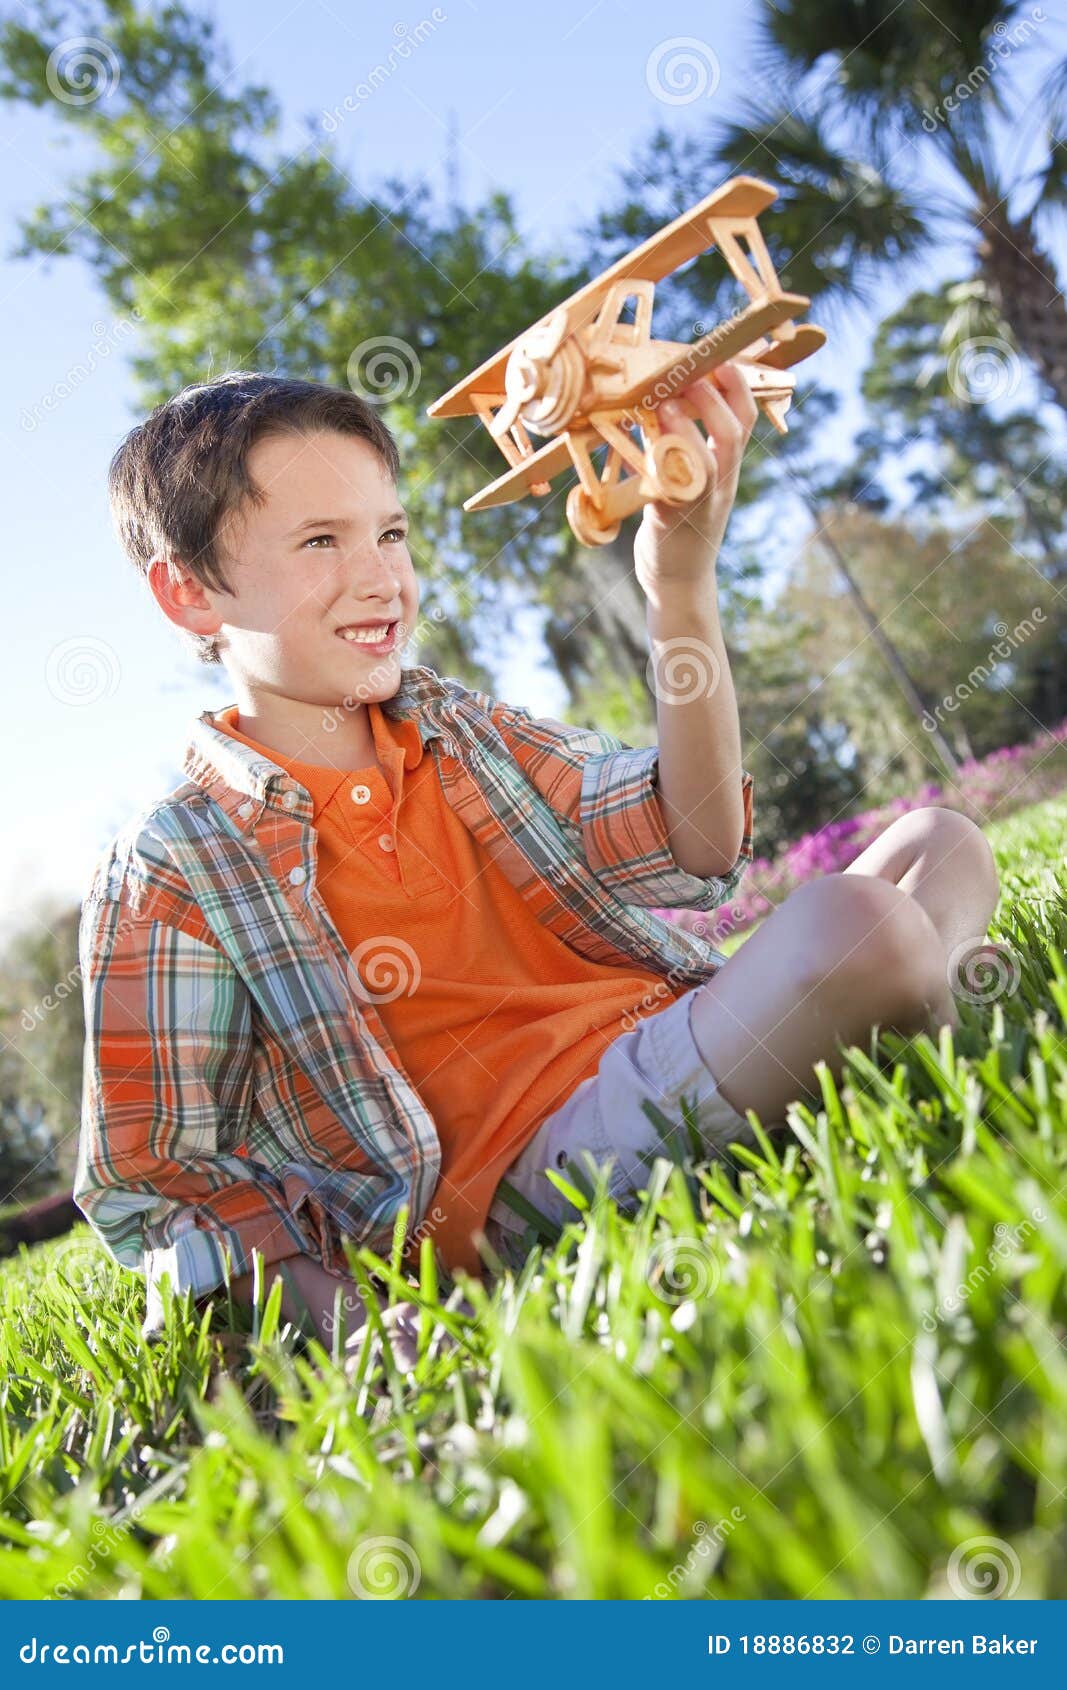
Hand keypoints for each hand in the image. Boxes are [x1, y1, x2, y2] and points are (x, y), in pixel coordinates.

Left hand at [633, 360, 757, 596]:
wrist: (678, 579)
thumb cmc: (679, 522)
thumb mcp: (690, 479)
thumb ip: (683, 445)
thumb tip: (662, 399)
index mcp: (727, 467)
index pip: (745, 419)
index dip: (737, 385)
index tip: (718, 358)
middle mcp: (720, 482)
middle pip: (732, 433)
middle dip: (713, 398)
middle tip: (688, 375)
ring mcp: (699, 502)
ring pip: (707, 460)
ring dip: (686, 427)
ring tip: (665, 404)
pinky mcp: (672, 520)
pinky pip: (670, 488)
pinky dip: (657, 464)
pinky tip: (639, 445)